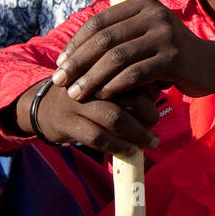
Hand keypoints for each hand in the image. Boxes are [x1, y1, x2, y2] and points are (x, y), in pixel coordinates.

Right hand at [32, 81, 160, 157]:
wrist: (46, 108)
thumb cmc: (89, 94)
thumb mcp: (108, 79)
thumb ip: (135, 78)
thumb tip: (168, 80)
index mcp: (100, 65)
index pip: (134, 73)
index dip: (151, 89)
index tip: (158, 100)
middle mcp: (88, 81)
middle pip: (127, 95)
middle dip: (147, 112)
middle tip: (155, 122)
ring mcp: (76, 102)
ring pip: (114, 118)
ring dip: (138, 133)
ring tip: (152, 141)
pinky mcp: (67, 123)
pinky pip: (97, 137)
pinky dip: (118, 146)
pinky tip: (132, 150)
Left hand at [50, 0, 214, 101]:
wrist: (212, 65)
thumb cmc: (170, 55)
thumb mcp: (146, 36)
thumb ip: (119, 36)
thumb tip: (73, 50)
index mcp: (144, 5)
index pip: (100, 22)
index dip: (77, 43)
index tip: (60, 63)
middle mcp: (155, 15)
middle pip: (105, 39)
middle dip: (78, 62)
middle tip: (61, 80)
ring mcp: (166, 35)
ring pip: (117, 57)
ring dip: (92, 77)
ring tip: (77, 93)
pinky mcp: (174, 58)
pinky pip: (135, 73)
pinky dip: (115, 86)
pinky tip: (103, 97)